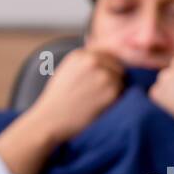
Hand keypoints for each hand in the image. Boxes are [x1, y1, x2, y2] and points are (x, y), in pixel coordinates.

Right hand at [0, 46, 123, 173]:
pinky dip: (116, 100)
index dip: (108, 66)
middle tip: (98, 93)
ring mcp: (104, 75)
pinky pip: (123, 93)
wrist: (50, 120)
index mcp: (81, 54)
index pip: (107, 53)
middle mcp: (93, 61)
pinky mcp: (112, 92)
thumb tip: (106, 56)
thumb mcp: (67, 70)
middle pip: (117, 65)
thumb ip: (85, 61)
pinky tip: (99, 107)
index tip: (103, 79)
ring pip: (122, 79)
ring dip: (115, 89)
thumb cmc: (57, 99)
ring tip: (96, 100)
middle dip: (113, 77)